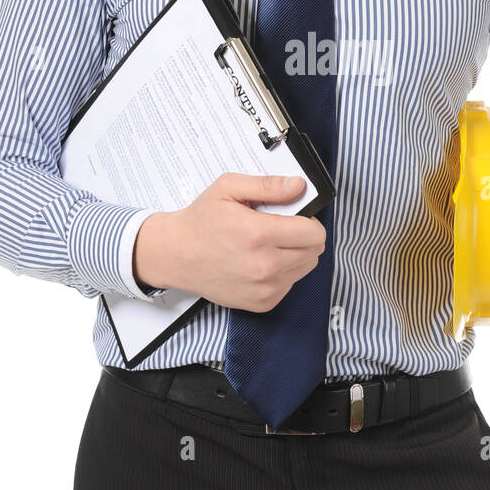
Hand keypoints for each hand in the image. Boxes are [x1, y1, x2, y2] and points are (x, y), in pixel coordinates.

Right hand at [133, 173, 325, 308]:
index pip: (314, 233)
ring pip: (305, 268)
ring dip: (296, 254)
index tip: (296, 216)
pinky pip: (290, 285)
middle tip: (281, 229)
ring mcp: (264, 289)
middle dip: (304, 237)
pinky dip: (283, 272)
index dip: (309, 221)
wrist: (176, 255)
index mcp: (259, 235)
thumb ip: (267, 185)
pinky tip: (262, 261)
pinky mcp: (262, 303)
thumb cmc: (201, 220)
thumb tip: (299, 185)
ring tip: (270, 245)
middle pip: (314, 251)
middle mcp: (264, 266)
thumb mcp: (228, 188)